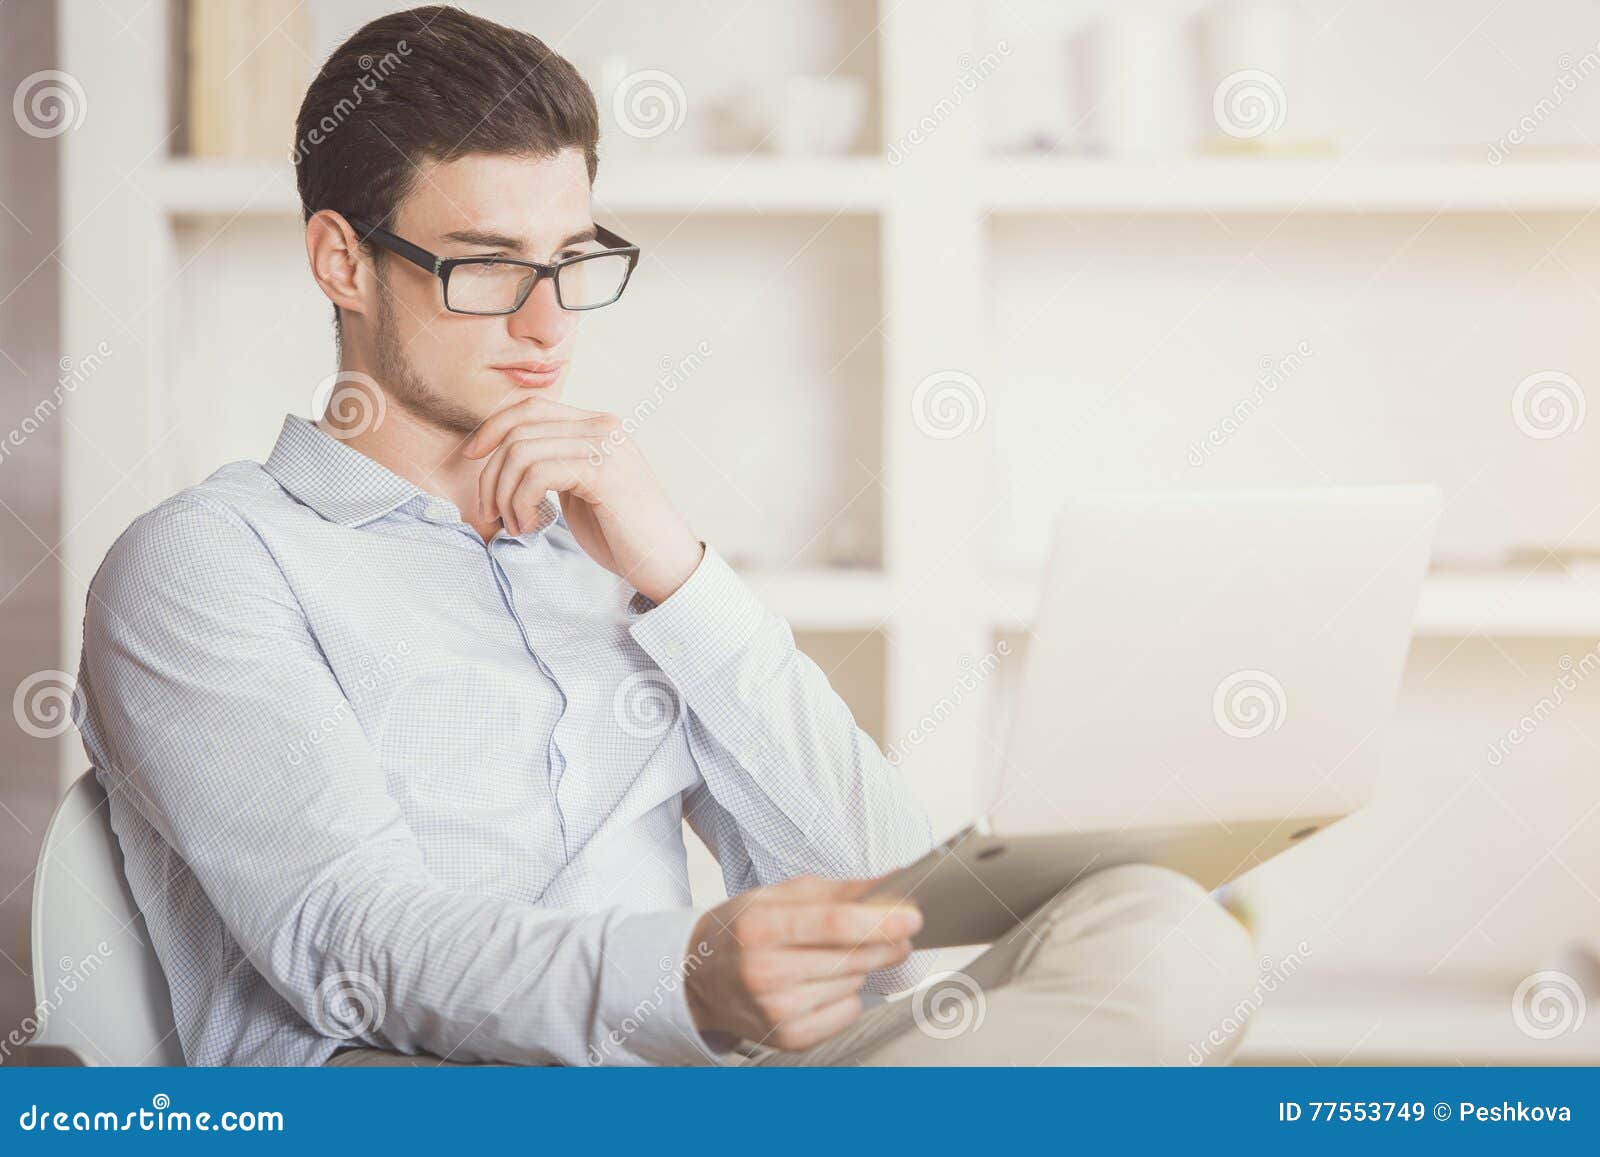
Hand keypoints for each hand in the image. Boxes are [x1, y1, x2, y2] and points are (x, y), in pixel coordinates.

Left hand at [463, 396, 703, 602]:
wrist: (668, 564)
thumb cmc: (623, 535)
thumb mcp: (580, 491)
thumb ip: (554, 466)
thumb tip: (504, 459)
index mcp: (597, 426)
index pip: (530, 408)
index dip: (492, 427)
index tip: (471, 457)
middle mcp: (603, 426)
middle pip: (519, 429)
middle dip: (491, 474)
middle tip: (490, 513)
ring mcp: (605, 445)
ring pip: (522, 452)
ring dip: (504, 495)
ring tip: (515, 525)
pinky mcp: (603, 471)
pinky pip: (537, 474)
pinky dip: (521, 502)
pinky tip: (530, 525)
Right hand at [684, 874, 921, 1050]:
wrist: (698, 977)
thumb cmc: (742, 930)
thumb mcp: (780, 896)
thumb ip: (840, 890)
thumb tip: (893, 882)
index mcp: (760, 926)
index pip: (835, 924)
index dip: (881, 920)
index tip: (912, 916)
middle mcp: (764, 971)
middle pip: (851, 957)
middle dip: (887, 942)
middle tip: (899, 931)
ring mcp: (776, 1009)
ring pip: (853, 984)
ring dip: (862, 967)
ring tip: (835, 956)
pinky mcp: (788, 1037)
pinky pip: (847, 1013)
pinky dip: (850, 995)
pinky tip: (826, 983)